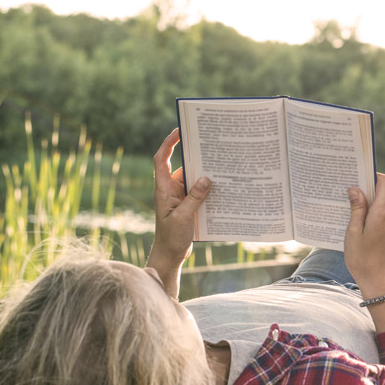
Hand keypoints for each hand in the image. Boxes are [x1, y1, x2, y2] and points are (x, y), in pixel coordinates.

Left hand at [151, 128, 210, 264]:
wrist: (170, 254)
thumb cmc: (171, 237)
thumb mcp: (184, 217)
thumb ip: (194, 198)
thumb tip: (206, 179)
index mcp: (163, 188)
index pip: (161, 159)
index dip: (168, 143)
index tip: (179, 130)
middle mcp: (170, 189)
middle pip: (182, 165)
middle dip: (195, 155)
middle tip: (210, 144)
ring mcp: (179, 196)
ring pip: (193, 178)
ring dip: (205, 174)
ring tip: (222, 165)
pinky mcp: (188, 204)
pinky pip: (199, 191)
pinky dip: (209, 188)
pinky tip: (223, 187)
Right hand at [344, 173, 384, 298]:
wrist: (380, 284)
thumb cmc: (362, 259)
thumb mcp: (353, 233)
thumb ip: (356, 209)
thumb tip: (356, 189)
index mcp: (384, 213)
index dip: (375, 177)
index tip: (363, 180)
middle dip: (373, 195)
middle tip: (357, 202)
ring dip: (379, 209)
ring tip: (363, 222)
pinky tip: (374, 234)